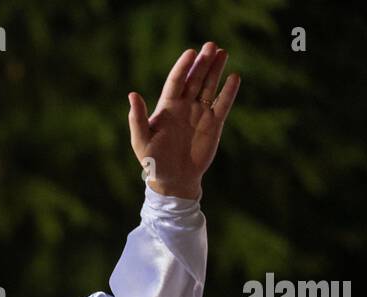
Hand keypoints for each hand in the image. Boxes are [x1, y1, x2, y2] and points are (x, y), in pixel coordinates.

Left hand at [129, 41, 240, 198]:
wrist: (173, 180)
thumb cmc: (153, 162)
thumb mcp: (141, 141)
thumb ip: (137, 119)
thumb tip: (132, 95)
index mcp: (166, 108)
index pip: (176, 82)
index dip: (182, 67)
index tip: (190, 53)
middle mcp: (184, 107)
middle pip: (194, 79)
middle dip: (202, 63)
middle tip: (211, 45)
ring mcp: (200, 114)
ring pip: (209, 87)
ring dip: (215, 70)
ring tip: (222, 52)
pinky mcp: (214, 124)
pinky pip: (222, 105)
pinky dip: (228, 92)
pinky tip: (234, 78)